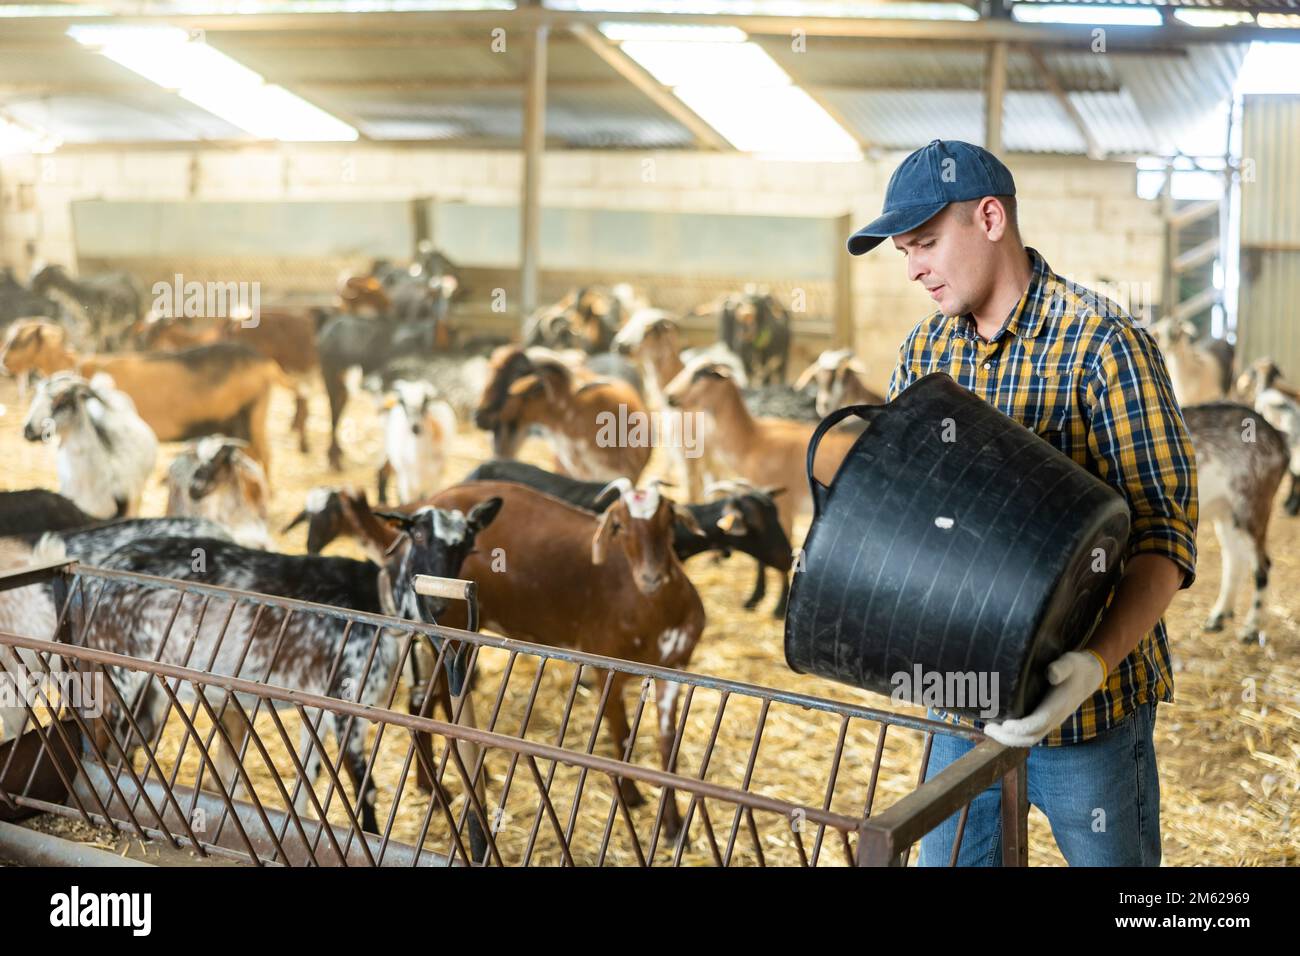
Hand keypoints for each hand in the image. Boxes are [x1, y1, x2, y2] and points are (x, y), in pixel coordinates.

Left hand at [982, 650, 1104, 747]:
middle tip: (987, 728)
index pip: (1038, 724)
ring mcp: (1051, 721)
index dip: (1020, 728)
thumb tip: (1050, 673)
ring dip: (1009, 738)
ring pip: (1030, 739)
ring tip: (989, 729)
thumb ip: (1061, 667)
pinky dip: (1015, 735)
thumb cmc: (1076, 667)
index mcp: (1057, 707)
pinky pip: (1031, 733)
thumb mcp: (1069, 662)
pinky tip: (1001, 726)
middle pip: (1030, 738)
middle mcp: (1054, 718)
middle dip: (1008, 737)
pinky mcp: (1047, 719)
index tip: (1005, 724)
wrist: (1089, 676)